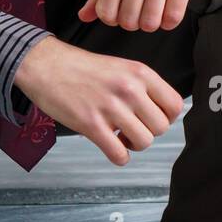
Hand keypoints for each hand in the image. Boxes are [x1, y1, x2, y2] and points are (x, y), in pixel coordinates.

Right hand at [13, 34, 184, 165]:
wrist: (46, 65)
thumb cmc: (81, 67)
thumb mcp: (120, 67)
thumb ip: (143, 86)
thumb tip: (161, 113)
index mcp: (139, 73)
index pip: (174, 105)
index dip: (167, 117)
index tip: (153, 119)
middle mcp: (129, 89)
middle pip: (161, 127)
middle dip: (148, 132)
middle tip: (132, 127)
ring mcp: (111, 108)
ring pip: (144, 142)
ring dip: (133, 145)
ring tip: (120, 136)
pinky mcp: (91, 125)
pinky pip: (119, 154)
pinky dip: (118, 156)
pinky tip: (110, 145)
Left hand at [77, 0, 219, 31]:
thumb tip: (83, 16)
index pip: (106, 12)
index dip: (112, 20)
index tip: (120, 12)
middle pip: (128, 21)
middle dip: (132, 23)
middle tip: (139, 12)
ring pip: (150, 22)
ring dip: (151, 24)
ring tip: (153, 12)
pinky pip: (173, 16)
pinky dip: (169, 22)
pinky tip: (168, 10)